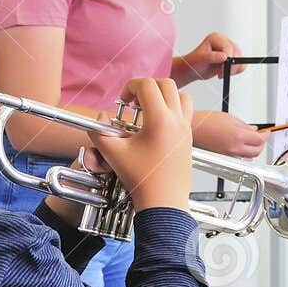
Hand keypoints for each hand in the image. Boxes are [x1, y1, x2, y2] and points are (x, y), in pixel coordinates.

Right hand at [88, 78, 193, 211]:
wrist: (163, 202)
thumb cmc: (141, 180)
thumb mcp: (112, 153)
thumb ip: (98, 132)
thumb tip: (99, 118)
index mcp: (160, 120)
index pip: (147, 85)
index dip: (131, 86)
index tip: (123, 100)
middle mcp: (177, 121)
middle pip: (166, 84)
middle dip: (147, 87)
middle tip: (134, 102)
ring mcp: (186, 129)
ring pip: (181, 95)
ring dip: (164, 95)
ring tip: (148, 109)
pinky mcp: (189, 138)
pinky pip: (186, 112)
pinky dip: (173, 108)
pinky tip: (156, 124)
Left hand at [175, 32, 244, 82]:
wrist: (194, 69)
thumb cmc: (195, 62)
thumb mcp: (200, 59)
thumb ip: (212, 57)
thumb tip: (224, 56)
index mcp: (216, 38)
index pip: (227, 46)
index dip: (228, 57)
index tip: (223, 68)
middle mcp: (224, 42)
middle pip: (236, 52)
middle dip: (231, 65)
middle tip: (221, 73)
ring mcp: (230, 50)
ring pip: (240, 58)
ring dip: (233, 69)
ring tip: (221, 73)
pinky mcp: (233, 58)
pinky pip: (241, 64)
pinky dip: (236, 71)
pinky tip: (226, 73)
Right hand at [192, 110, 264, 159]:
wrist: (191, 129)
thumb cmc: (205, 121)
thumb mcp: (229, 118)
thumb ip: (244, 125)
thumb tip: (254, 130)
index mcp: (237, 136)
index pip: (260, 140)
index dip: (266, 136)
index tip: (267, 133)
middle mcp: (234, 148)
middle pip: (257, 151)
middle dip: (261, 144)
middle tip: (262, 137)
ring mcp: (229, 155)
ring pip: (249, 157)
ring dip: (254, 150)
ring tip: (252, 141)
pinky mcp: (224, 158)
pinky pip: (240, 159)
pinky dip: (244, 154)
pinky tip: (242, 146)